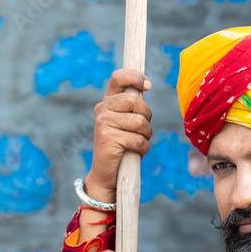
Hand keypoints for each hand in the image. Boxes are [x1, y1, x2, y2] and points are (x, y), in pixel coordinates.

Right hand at [84, 69, 152, 202]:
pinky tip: (136, 152)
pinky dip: (143, 147)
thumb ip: (133, 106)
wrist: (107, 174)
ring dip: (147, 134)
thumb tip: (146, 85)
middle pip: (135, 101)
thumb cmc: (122, 146)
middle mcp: (102, 109)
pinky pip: (137, 138)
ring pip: (139, 121)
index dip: (135, 77)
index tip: (147, 86)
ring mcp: (103, 123)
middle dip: (147, 116)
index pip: (118, 77)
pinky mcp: (108, 138)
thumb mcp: (126, 122)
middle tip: (144, 130)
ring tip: (140, 142)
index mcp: (107, 102)